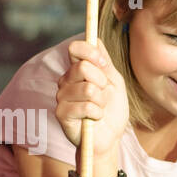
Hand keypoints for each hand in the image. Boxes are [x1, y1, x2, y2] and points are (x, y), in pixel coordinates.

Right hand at [55, 39, 129, 156]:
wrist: (110, 137)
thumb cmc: (112, 110)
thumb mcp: (114, 82)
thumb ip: (104, 62)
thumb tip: (95, 39)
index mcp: (77, 70)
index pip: (76, 48)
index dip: (92, 53)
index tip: (104, 65)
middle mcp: (66, 80)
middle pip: (83, 67)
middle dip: (102, 82)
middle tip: (104, 95)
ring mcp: (61, 96)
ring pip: (88, 88)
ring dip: (101, 101)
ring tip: (100, 109)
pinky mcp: (61, 113)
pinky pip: (86, 106)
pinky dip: (97, 113)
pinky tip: (95, 118)